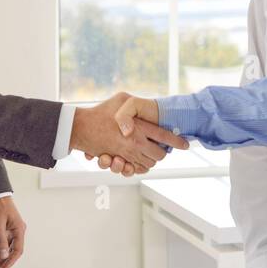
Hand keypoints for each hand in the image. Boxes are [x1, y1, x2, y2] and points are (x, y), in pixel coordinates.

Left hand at [0, 196, 25, 267]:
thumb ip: (1, 241)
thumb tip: (3, 256)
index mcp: (19, 229)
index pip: (17, 250)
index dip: (10, 261)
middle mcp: (17, 230)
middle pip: (11, 250)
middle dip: (2, 260)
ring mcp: (12, 229)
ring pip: (5, 247)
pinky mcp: (5, 228)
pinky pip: (2, 241)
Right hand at [70, 92, 186, 173]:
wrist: (80, 128)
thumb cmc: (99, 113)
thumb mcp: (121, 98)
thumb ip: (135, 103)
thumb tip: (145, 109)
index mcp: (139, 129)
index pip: (165, 137)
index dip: (178, 142)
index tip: (186, 144)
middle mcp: (135, 144)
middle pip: (160, 155)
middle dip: (162, 152)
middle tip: (161, 146)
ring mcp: (127, 155)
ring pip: (148, 164)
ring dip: (150, 159)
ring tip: (148, 151)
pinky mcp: (118, 161)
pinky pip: (135, 169)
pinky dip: (137, 166)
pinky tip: (135, 158)